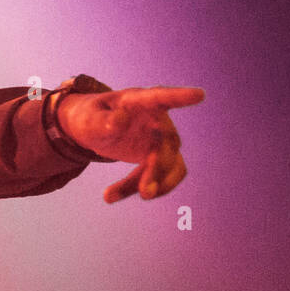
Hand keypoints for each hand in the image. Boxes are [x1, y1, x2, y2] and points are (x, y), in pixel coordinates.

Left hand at [55, 85, 205, 202]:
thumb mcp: (89, 118)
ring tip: (109, 196)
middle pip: (167, 144)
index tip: (200, 94)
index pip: (160, 96)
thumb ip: (103, 121)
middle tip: (144, 194)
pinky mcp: (160, 156)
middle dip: (159, 169)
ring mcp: (162, 138)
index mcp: (138, 100)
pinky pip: (162, 177)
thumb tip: (120, 120)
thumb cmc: (91, 116)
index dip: (180, 96)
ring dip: (151, 184)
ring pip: (168, 166)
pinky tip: (113, 195)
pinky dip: (141, 188)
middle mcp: (157, 118)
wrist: (95, 128)